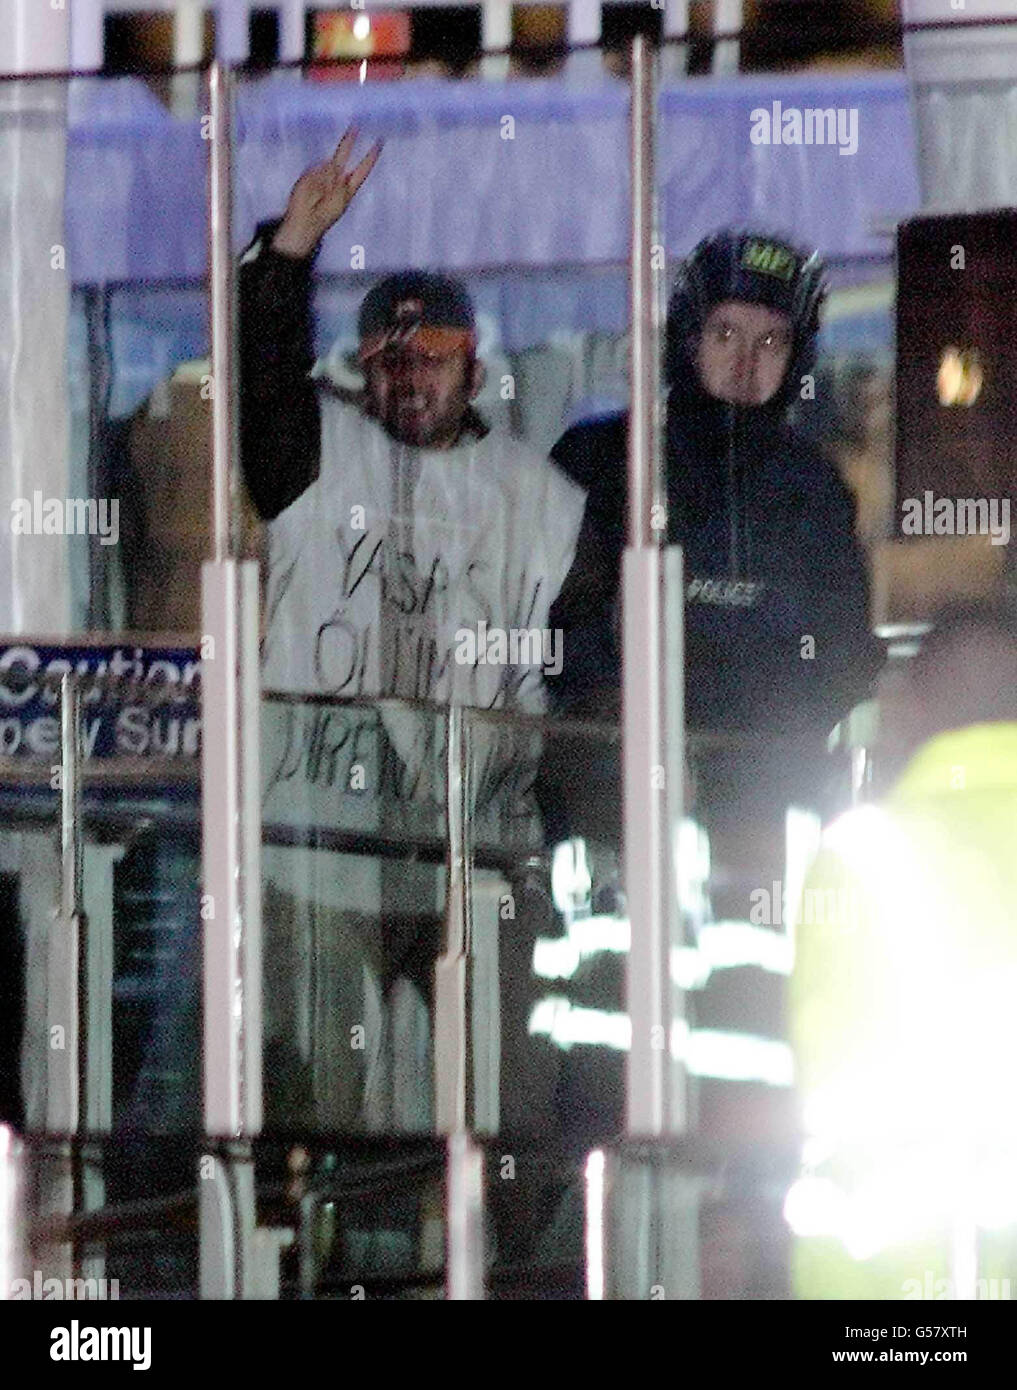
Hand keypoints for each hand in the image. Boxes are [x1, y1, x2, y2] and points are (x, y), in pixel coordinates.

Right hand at [272, 127, 381, 259]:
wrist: (305, 222)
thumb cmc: (325, 215)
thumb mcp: (339, 202)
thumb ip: (338, 184)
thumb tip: (331, 166)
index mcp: (348, 186)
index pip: (362, 169)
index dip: (370, 157)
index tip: (379, 142)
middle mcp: (336, 176)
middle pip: (343, 155)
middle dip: (348, 142)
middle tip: (355, 125)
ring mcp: (322, 173)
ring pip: (329, 168)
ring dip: (328, 182)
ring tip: (322, 198)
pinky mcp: (309, 174)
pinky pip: (316, 173)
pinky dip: (317, 182)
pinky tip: (313, 194)